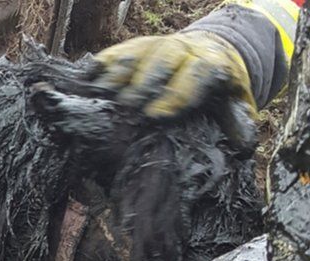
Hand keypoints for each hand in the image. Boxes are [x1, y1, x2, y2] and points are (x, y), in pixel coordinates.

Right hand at [92, 32, 255, 118]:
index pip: (196, 73)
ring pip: (137, 53)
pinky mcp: (135, 47)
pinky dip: (102, 64)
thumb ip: (237, 121)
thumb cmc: (216, 88)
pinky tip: (86, 77)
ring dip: (117, 73)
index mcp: (211, 63)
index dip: (177, 93)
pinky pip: (116, 51)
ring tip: (100, 93)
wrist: (207, 54)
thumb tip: (242, 146)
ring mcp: (156, 46)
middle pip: (162, 59)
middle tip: (126, 107)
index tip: (158, 114)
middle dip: (144, 83)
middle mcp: (183, 50)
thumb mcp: (234, 103)